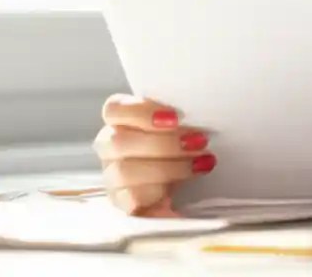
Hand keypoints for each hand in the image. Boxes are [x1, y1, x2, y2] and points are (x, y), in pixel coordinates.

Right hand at [94, 94, 216, 216]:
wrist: (182, 191)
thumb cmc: (179, 149)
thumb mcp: (180, 128)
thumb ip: (179, 119)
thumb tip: (201, 111)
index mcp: (120, 121)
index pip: (114, 109)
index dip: (142, 112)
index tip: (175, 118)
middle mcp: (110, 147)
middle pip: (118, 141)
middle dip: (164, 143)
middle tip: (198, 142)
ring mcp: (112, 177)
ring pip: (124, 172)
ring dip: (168, 168)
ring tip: (199, 165)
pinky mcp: (122, 203)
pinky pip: (131, 200)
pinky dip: (158, 196)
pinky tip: (179, 195)